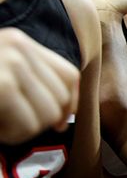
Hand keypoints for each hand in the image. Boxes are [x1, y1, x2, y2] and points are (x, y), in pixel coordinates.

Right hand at [0, 27, 79, 143]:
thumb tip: (67, 114)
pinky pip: (29, 125)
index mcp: (19, 41)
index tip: (58, 124)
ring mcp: (12, 63)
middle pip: (61, 97)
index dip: (69, 103)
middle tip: (10, 123)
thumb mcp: (2, 72)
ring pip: (48, 114)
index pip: (69, 75)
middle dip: (40, 119)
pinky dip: (13, 135)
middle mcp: (18, 46)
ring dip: (24, 130)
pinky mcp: (3, 85)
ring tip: (2, 125)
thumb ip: (31, 81)